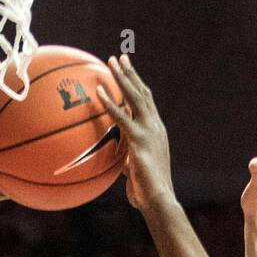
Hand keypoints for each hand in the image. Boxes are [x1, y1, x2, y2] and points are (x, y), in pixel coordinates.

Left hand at [97, 55, 174, 212]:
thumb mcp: (136, 173)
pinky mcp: (139, 140)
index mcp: (156, 132)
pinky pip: (121, 117)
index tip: (129, 71)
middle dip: (131, 74)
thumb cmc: (147, 192)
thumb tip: (119, 163)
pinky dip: (109, 103)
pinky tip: (98, 90)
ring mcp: (149, 131)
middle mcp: (155, 127)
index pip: (147, 103)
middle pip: (143, 93)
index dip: (138, 86)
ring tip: (110, 62)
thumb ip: (128, 162)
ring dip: (122, 78)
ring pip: (134, 97)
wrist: (158, 199)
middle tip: (120, 57)